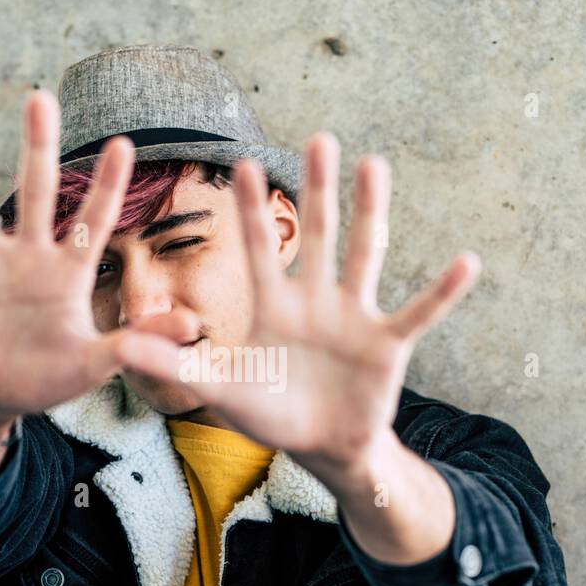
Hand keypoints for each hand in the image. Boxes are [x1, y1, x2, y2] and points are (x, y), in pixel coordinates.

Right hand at [0, 92, 199, 421]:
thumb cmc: (49, 379)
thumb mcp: (96, 363)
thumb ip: (138, 341)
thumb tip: (194, 326)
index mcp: (68, 272)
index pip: (93, 218)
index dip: (106, 184)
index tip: (122, 142)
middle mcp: (29, 256)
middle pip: (35, 192)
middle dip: (38, 147)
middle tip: (40, 97)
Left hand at [116, 132, 479, 478]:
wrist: (323, 447)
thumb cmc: (272, 414)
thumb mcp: (221, 390)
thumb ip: (176, 367)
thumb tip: (119, 347)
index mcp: (273, 306)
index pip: (258, 248)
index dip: (249, 209)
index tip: (239, 161)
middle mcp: (316, 299)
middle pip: (318, 234)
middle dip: (317, 189)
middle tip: (318, 138)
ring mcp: (354, 317)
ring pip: (365, 255)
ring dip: (371, 212)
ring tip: (377, 164)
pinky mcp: (387, 344)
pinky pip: (418, 312)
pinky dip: (442, 291)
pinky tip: (466, 261)